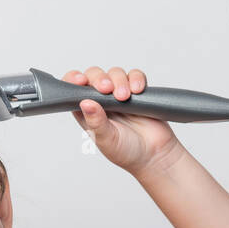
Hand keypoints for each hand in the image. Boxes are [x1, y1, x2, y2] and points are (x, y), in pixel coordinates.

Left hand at [63, 66, 181, 173]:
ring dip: (119, 80)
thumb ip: (96, 122)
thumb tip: (85, 103)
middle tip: (107, 89)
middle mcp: (101, 101)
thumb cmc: (126, 151)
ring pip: (115, 73)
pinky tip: (137, 90)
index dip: (73, 81)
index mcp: (88, 112)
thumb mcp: (106, 139)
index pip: (74, 91)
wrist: (155, 154)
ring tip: (124, 97)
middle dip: (99, 78)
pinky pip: (135, 76)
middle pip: (95, 76)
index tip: (79, 80)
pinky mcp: (137, 92)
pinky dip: (136, 79)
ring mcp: (119, 95)